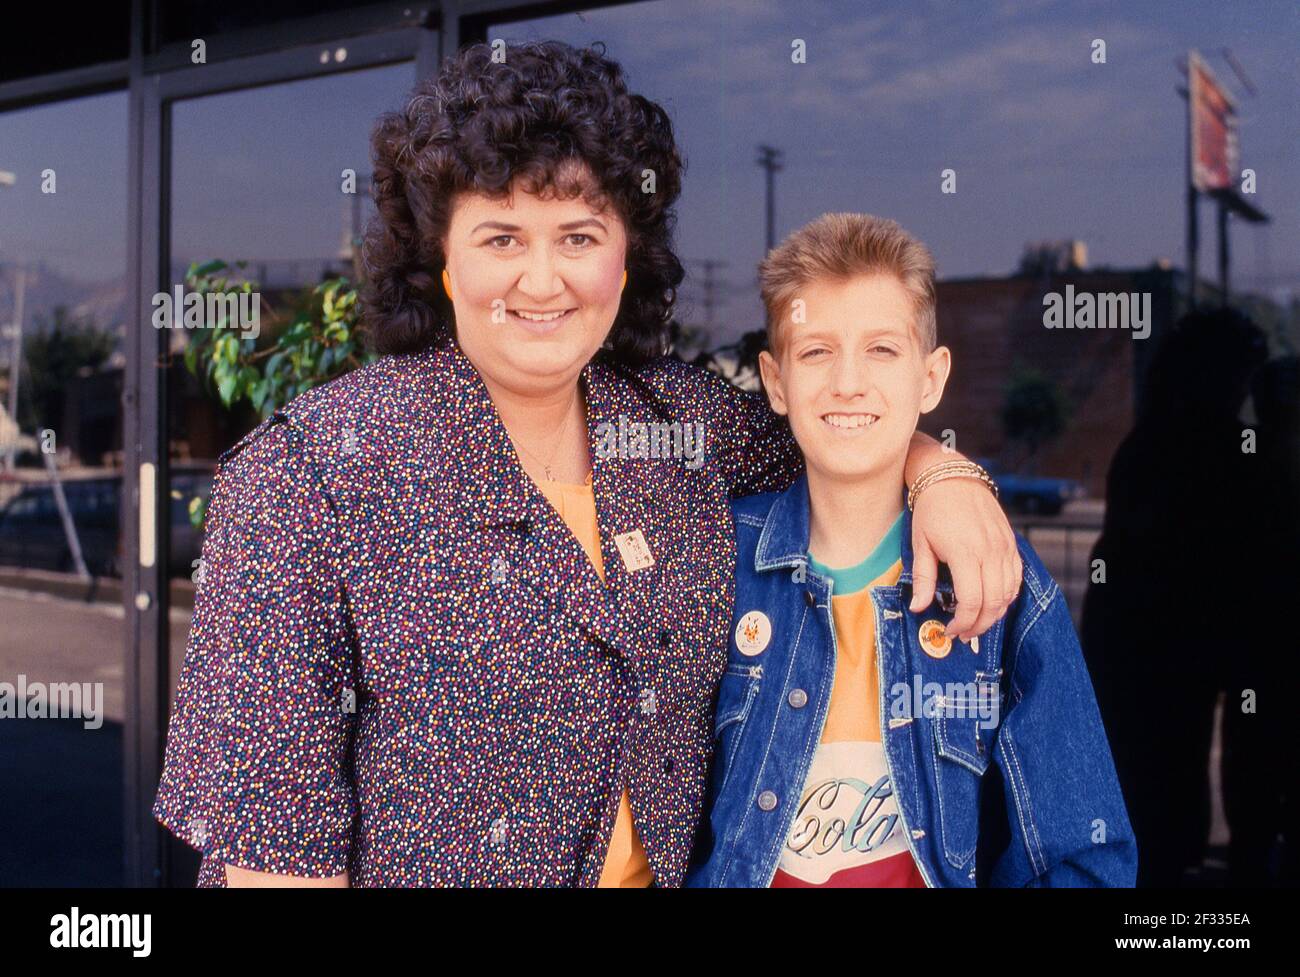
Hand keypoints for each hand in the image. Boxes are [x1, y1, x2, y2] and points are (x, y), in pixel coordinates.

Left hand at [909, 478, 1021, 640]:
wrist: (952, 477)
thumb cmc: (931, 510)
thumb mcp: (920, 544)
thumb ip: (923, 579)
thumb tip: (919, 608)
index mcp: (965, 553)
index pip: (972, 601)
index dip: (963, 622)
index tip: (950, 630)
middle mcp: (990, 551)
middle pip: (994, 602)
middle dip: (979, 625)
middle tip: (964, 634)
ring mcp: (1004, 547)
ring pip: (1008, 593)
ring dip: (994, 614)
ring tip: (977, 623)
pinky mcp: (1011, 543)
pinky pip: (1016, 578)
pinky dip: (1007, 596)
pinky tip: (992, 603)